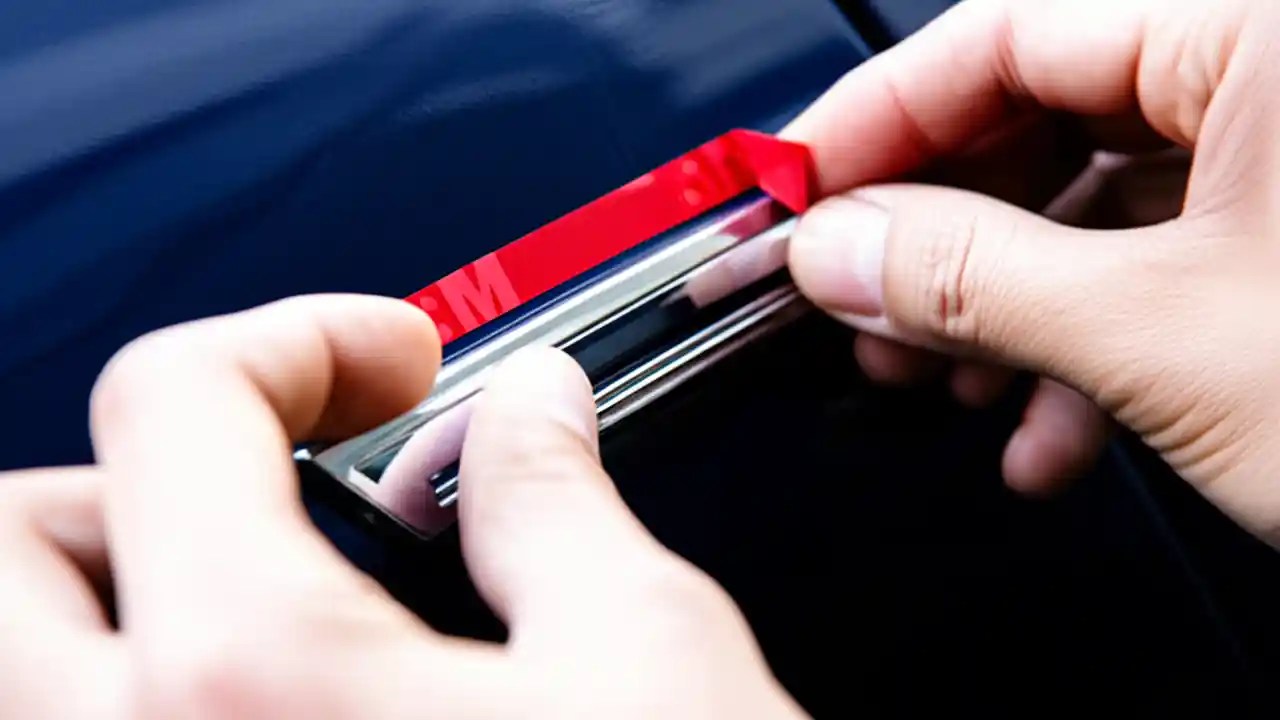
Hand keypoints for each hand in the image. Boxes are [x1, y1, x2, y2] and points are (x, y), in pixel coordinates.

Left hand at [0, 295, 802, 718]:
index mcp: (247, 685)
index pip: (176, 403)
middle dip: (144, 478)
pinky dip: (155, 710)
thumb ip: (553, 498)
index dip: (300, 338)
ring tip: (284, 609)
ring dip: (122, 604)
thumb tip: (529, 405)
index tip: (394, 364)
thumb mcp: (648, 659)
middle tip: (289, 492)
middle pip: (9, 547)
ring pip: (20, 678)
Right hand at [784, 0, 1279, 544]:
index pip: (1001, 34)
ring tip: (944, 386)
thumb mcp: (1161, 339)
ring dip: (998, 308)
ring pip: (1087, 201)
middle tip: (855, 309)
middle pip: (1035, 119)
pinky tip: (1050, 432)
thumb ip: (967, 278)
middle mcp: (1277, 66)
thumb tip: (835, 250)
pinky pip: (1150, 259)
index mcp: (1262, 29)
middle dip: (932, 235)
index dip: (873, 123)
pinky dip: (1082, 346)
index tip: (795, 194)